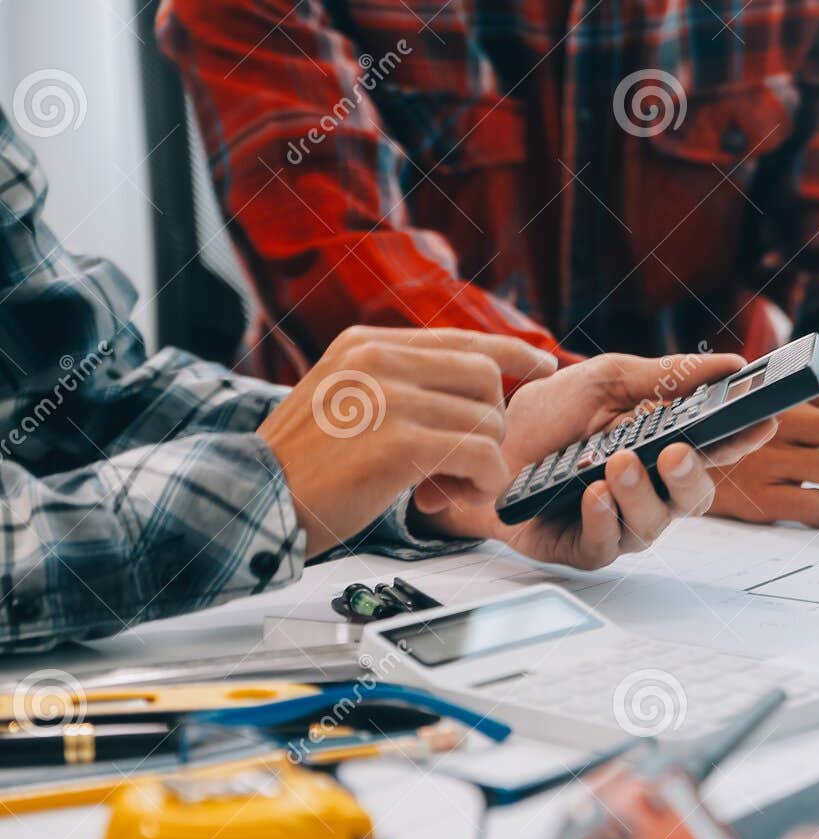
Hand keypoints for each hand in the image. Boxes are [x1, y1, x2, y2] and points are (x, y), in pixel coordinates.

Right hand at [258, 326, 552, 556]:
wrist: (253, 499)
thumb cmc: (301, 464)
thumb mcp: (342, 396)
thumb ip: (395, 383)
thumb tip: (463, 388)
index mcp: (366, 343)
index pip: (461, 338)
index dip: (512, 351)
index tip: (544, 362)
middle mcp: (379, 359)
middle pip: (485, 377)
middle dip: (491, 423)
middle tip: (466, 461)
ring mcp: (389, 397)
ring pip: (487, 420)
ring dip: (482, 463)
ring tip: (448, 487)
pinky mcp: (398, 443)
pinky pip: (479, 456)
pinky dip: (481, 482)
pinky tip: (449, 497)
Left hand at [414, 352, 776, 567]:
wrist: (481, 443)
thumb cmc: (545, 415)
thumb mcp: (606, 380)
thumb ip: (667, 375)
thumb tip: (732, 366)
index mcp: (664, 447)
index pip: (716, 448)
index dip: (743, 439)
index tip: (761, 422)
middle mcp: (650, 490)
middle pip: (694, 498)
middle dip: (690, 478)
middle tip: (676, 453)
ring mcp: (619, 522)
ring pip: (653, 524)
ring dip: (639, 494)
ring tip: (617, 464)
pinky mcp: (584, 547)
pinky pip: (607, 545)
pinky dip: (603, 519)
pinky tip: (592, 495)